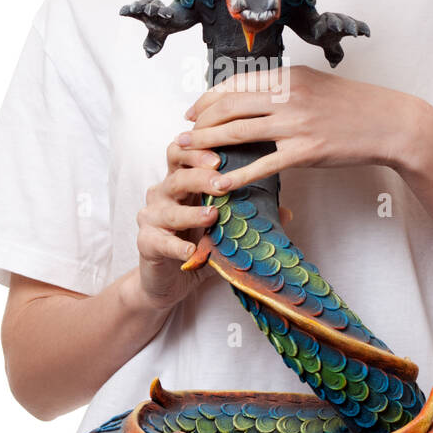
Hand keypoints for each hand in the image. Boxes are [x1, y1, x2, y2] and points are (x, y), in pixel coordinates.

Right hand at [135, 137, 293, 310]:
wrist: (167, 282)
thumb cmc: (196, 245)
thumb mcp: (224, 230)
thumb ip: (247, 218)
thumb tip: (287, 212)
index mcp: (180, 182)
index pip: (182, 154)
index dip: (199, 150)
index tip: (223, 155)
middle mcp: (162, 194)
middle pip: (177, 176)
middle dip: (200, 176)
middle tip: (223, 181)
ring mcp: (151, 218)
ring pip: (169, 209)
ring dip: (192, 212)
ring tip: (213, 215)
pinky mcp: (146, 243)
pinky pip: (160, 241)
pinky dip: (176, 246)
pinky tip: (191, 252)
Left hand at [178, 65, 413, 189]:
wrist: (388, 122)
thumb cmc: (352, 105)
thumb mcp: (314, 84)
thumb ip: (283, 87)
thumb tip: (251, 95)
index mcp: (288, 76)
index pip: (236, 83)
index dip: (208, 98)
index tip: (192, 111)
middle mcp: (288, 96)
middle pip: (229, 106)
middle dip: (200, 122)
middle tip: (183, 136)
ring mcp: (296, 124)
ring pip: (238, 132)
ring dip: (207, 144)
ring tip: (189, 154)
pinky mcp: (305, 151)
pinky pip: (262, 165)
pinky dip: (236, 175)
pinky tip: (220, 184)